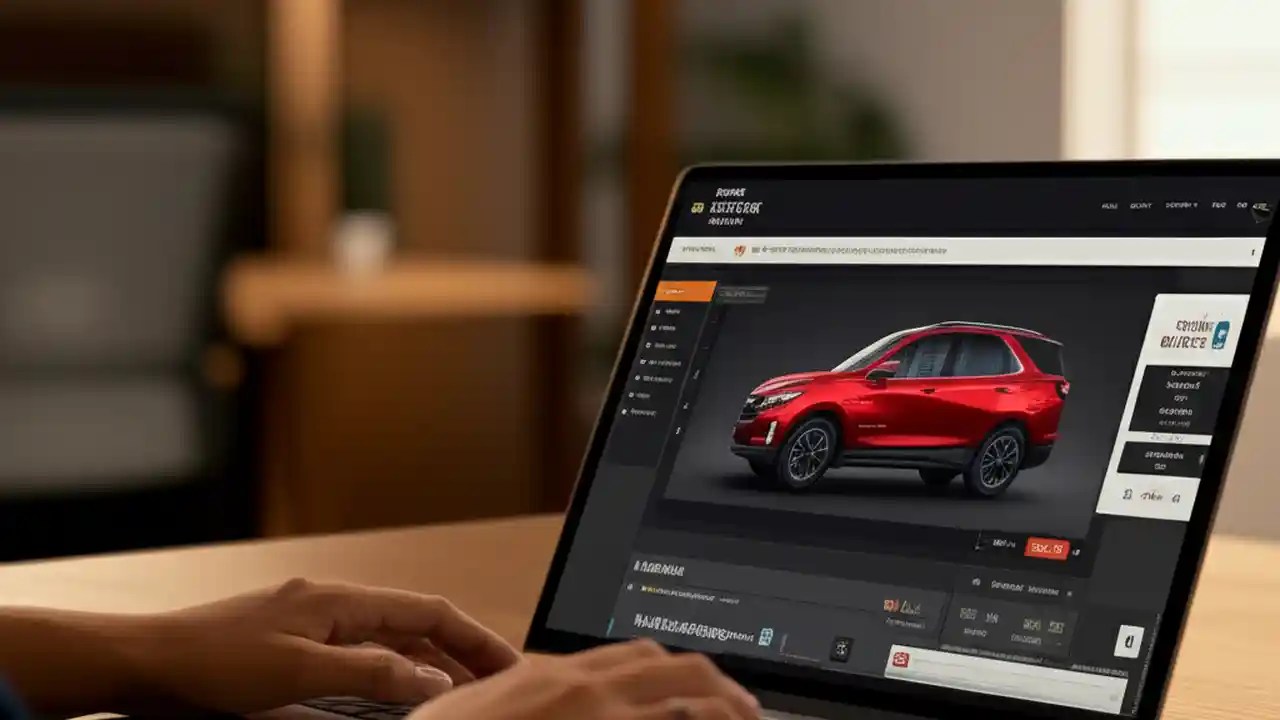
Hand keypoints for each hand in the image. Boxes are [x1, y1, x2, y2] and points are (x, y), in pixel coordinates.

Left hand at [121, 578, 520, 711]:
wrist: (145, 662)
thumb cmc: (212, 663)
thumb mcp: (300, 672)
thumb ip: (371, 672)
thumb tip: (431, 677)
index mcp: (341, 600)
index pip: (429, 612)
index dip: (474, 639)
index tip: (509, 665)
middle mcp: (333, 604)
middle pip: (415, 625)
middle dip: (460, 653)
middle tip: (497, 685)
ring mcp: (312, 623)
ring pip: (389, 640)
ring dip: (428, 664)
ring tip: (461, 694)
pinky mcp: (292, 645)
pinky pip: (360, 654)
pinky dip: (391, 671)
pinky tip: (398, 694)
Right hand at [408, 639, 759, 719]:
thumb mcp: (479, 708)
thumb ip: (520, 692)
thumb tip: (535, 688)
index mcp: (552, 677)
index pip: (637, 657)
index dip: (680, 670)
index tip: (702, 685)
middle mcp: (583, 696)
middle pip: (675, 673)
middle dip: (719, 687)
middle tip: (746, 707)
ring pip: (686, 708)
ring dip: (724, 712)